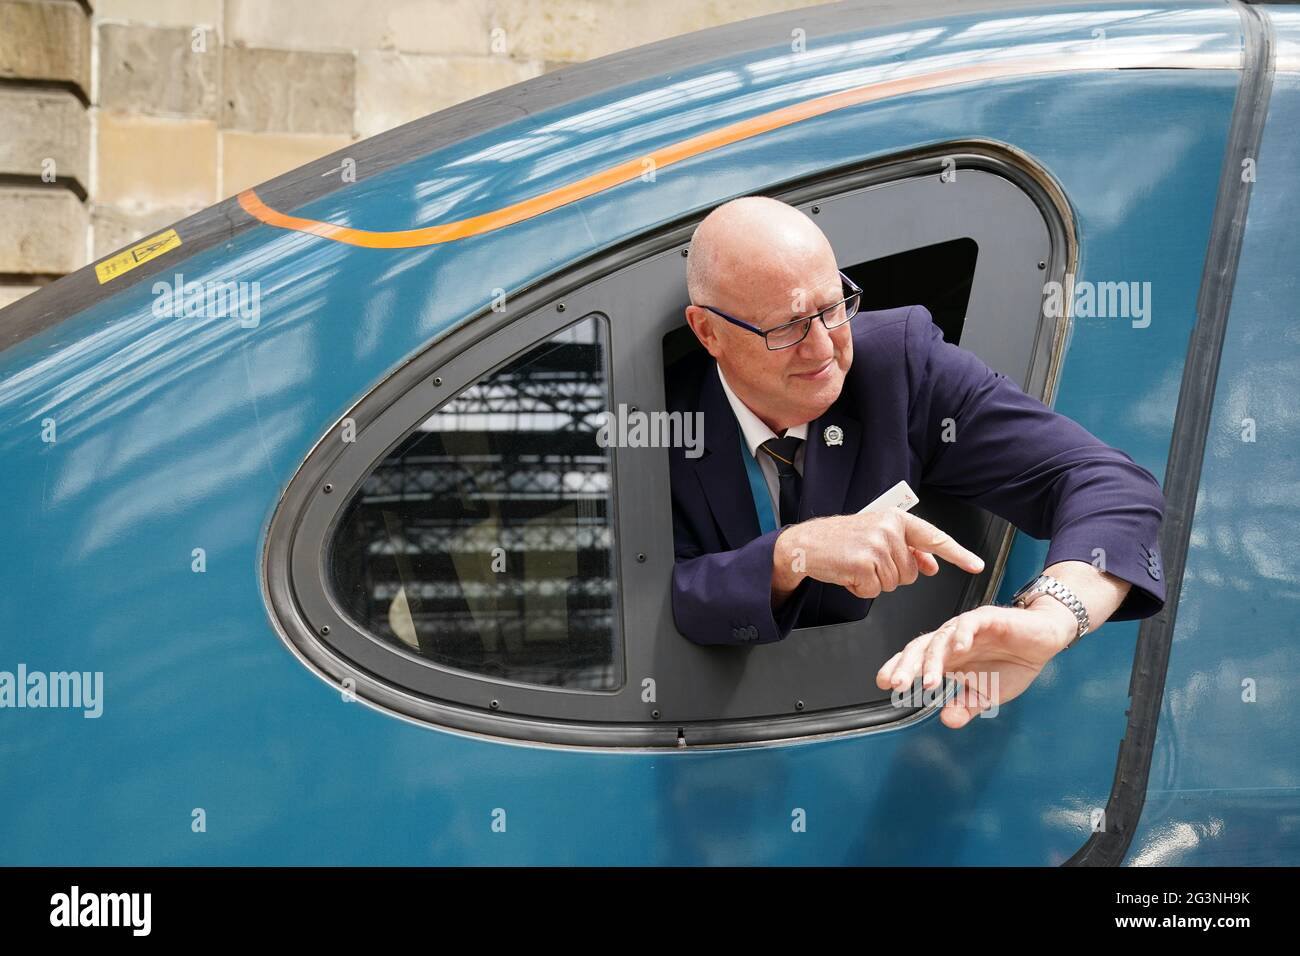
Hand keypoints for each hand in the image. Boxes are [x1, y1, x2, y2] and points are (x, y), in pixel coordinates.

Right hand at [773, 509, 984, 599]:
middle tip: (866, 561)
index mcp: (895, 519)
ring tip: (855, 565)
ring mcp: (876, 546)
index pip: (934, 538)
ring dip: (874, 582)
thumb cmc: (839, 541)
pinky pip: (874, 591)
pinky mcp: (863, 564)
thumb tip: (930, 566)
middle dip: (890, 574)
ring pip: (894, 584)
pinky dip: (860, 589)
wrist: (804, 544)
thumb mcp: (877, 538)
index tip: (976, 565)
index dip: (958, 554)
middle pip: (911, 572)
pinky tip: (848, 573)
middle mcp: (889, 530)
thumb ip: (907, 550)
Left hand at [874, 598, 1078, 728]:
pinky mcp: (987, 618)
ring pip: (941, 638)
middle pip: (920, 649)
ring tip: (929, 681)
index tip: (884, 684)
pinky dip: (963, 635)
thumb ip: (966, 706)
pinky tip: (959, 649)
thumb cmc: (1012, 664)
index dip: (898, 669)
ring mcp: (966, 628)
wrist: (1045, 640)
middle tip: (895, 684)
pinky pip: (969, 623)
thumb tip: (947, 721)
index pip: (916, 662)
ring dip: (933, 660)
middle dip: (905, 666)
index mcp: (947, 658)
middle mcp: (951, 641)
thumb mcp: (987, 694)